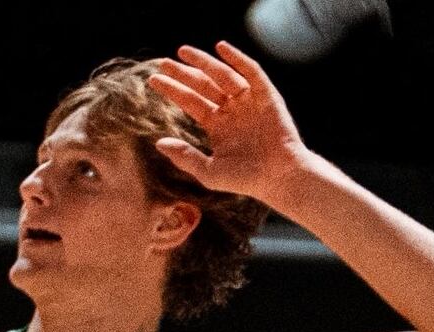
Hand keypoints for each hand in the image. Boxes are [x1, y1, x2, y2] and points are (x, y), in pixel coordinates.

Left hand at [146, 42, 313, 205]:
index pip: (190, 102)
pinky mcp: (266, 95)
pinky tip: (221, 48)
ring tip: (183, 52)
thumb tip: (158, 143)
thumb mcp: (209, 172)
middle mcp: (231, 110)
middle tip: (163, 62)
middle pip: (203, 85)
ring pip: (223, 75)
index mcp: (217, 125)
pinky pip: (251, 72)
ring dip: (204, 62)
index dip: (173, 90)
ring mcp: (248, 101)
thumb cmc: (246, 179)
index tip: (153, 80)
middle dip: (184, 73)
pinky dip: (238, 59)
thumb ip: (185, 157)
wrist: (279, 178)